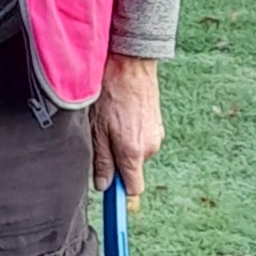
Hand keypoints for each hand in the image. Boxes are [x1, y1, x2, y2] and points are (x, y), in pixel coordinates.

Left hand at [90, 54, 162, 202]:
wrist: (131, 64)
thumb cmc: (110, 93)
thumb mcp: (97, 129)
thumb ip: (102, 160)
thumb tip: (103, 185)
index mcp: (133, 152)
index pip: (133, 188)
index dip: (120, 190)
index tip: (109, 190)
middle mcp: (150, 147)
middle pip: (132, 169)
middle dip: (117, 161)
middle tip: (102, 138)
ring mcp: (157, 135)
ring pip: (137, 153)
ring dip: (124, 144)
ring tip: (112, 121)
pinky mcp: (159, 124)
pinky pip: (143, 139)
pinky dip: (132, 133)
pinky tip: (123, 114)